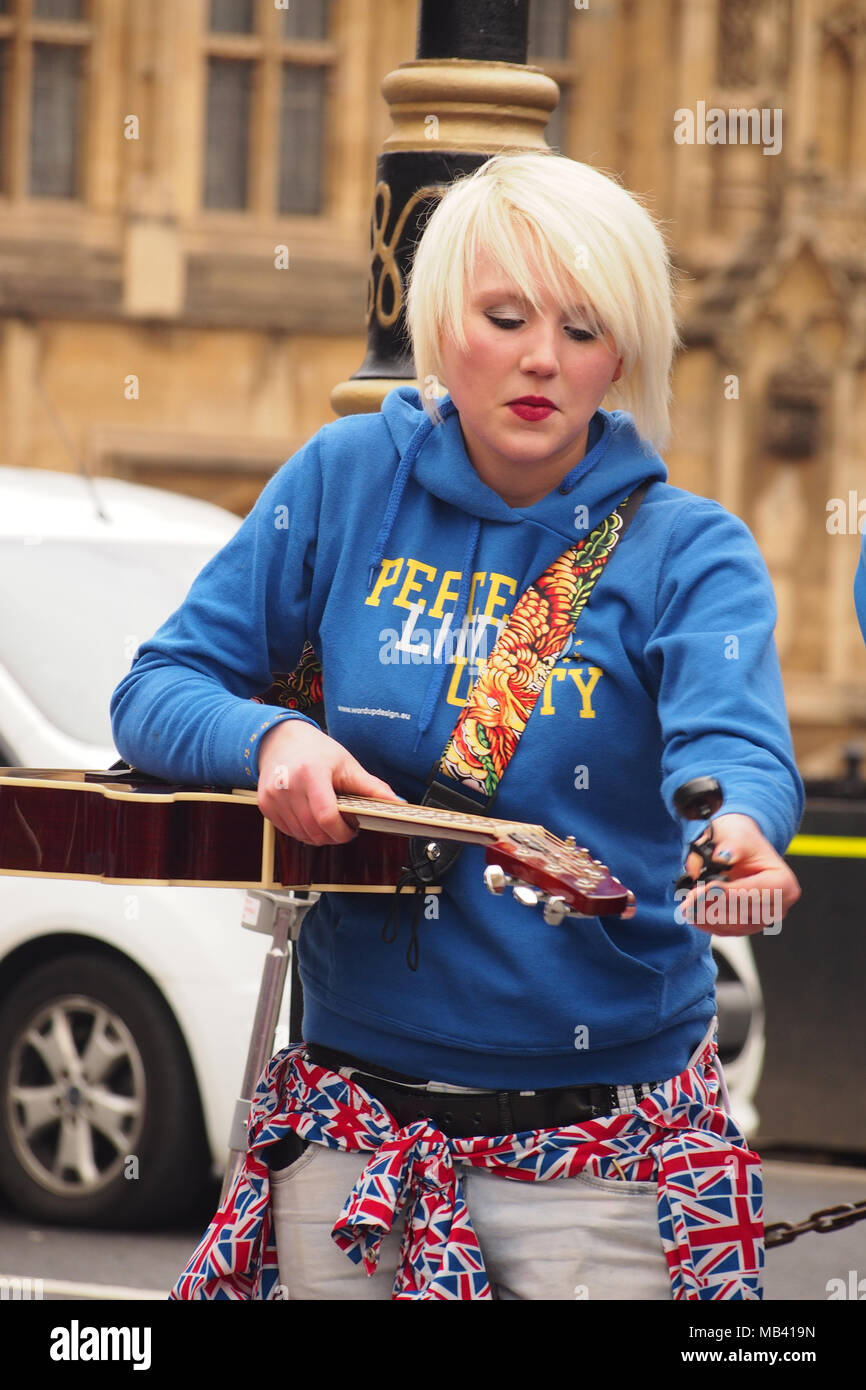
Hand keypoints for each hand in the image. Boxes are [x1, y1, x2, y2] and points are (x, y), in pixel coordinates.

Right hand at [257, 719, 401, 845]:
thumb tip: (396, 802)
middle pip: (315, 831)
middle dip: (333, 835)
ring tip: (327, 817)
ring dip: (319, 834)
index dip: (343, 831)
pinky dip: (303, 830)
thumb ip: (372, 787)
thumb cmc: (315, 751)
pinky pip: (289, 831)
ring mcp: (272, 796)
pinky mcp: (265, 805)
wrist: (280, 740)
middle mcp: (287, 785)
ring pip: (302, 835)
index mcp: (311, 773)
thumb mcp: (347, 765)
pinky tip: (310, 814)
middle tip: (343, 825)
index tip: (352, 829)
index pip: (327, 817)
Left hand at [678, 813, 800, 936]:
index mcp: (783, 883)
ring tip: (686, 906)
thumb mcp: (738, 836)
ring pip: (733, 926)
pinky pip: (725, 931)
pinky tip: (691, 913)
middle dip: (713, 905)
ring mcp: (762, 920)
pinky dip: (706, 923)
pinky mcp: (745, 927)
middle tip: (688, 899)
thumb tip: (720, 859)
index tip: (704, 888)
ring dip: (707, 917)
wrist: (738, 848)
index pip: (756, 893)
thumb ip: (731, 847)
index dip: (729, 893)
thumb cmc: (741, 840)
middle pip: (743, 912)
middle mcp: (778, 906)